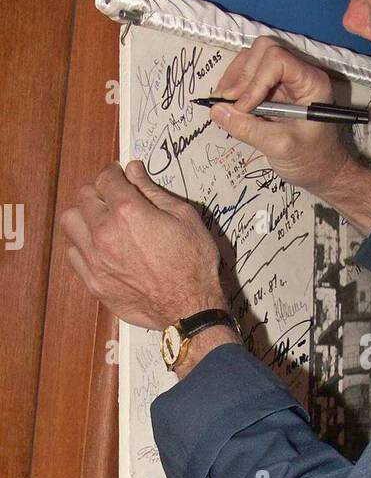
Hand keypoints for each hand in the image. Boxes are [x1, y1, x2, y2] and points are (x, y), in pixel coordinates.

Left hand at [61, 161, 226, 328]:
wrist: (189, 307)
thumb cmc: (193, 262)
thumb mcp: (184, 217)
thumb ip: (153, 191)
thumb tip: (133, 170)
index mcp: (128, 211)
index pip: (106, 178)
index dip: (114, 173)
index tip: (119, 175)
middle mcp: (105, 232)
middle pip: (84, 196)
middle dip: (100, 192)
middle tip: (113, 198)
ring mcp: (95, 259)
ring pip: (70, 222)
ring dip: (84, 216)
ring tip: (101, 222)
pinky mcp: (93, 281)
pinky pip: (73, 254)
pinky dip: (83, 245)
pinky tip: (100, 248)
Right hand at [210, 35, 352, 197]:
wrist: (322, 172)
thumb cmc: (311, 160)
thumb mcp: (280, 147)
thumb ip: (249, 128)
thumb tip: (217, 110)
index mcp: (311, 82)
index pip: (278, 59)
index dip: (256, 79)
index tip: (244, 107)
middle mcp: (299, 74)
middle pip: (263, 51)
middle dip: (242, 75)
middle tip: (228, 102)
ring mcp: (285, 79)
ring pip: (253, 58)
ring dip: (234, 78)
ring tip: (224, 103)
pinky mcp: (273, 89)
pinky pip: (249, 75)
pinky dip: (235, 86)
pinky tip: (229, 105)